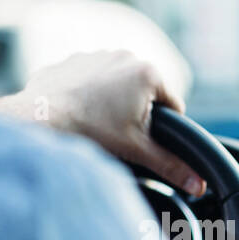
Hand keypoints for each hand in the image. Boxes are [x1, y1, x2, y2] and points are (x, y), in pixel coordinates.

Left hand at [0, 50, 205, 196]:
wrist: (40, 119)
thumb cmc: (89, 132)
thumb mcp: (136, 151)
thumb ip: (171, 165)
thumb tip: (198, 184)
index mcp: (148, 73)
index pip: (173, 105)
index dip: (164, 127)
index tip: (144, 140)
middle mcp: (124, 56)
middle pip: (144, 93)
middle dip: (135, 113)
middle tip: (117, 134)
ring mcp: (96, 55)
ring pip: (116, 85)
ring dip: (112, 102)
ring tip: (95, 125)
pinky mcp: (72, 61)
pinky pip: (89, 81)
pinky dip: (86, 96)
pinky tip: (77, 115)